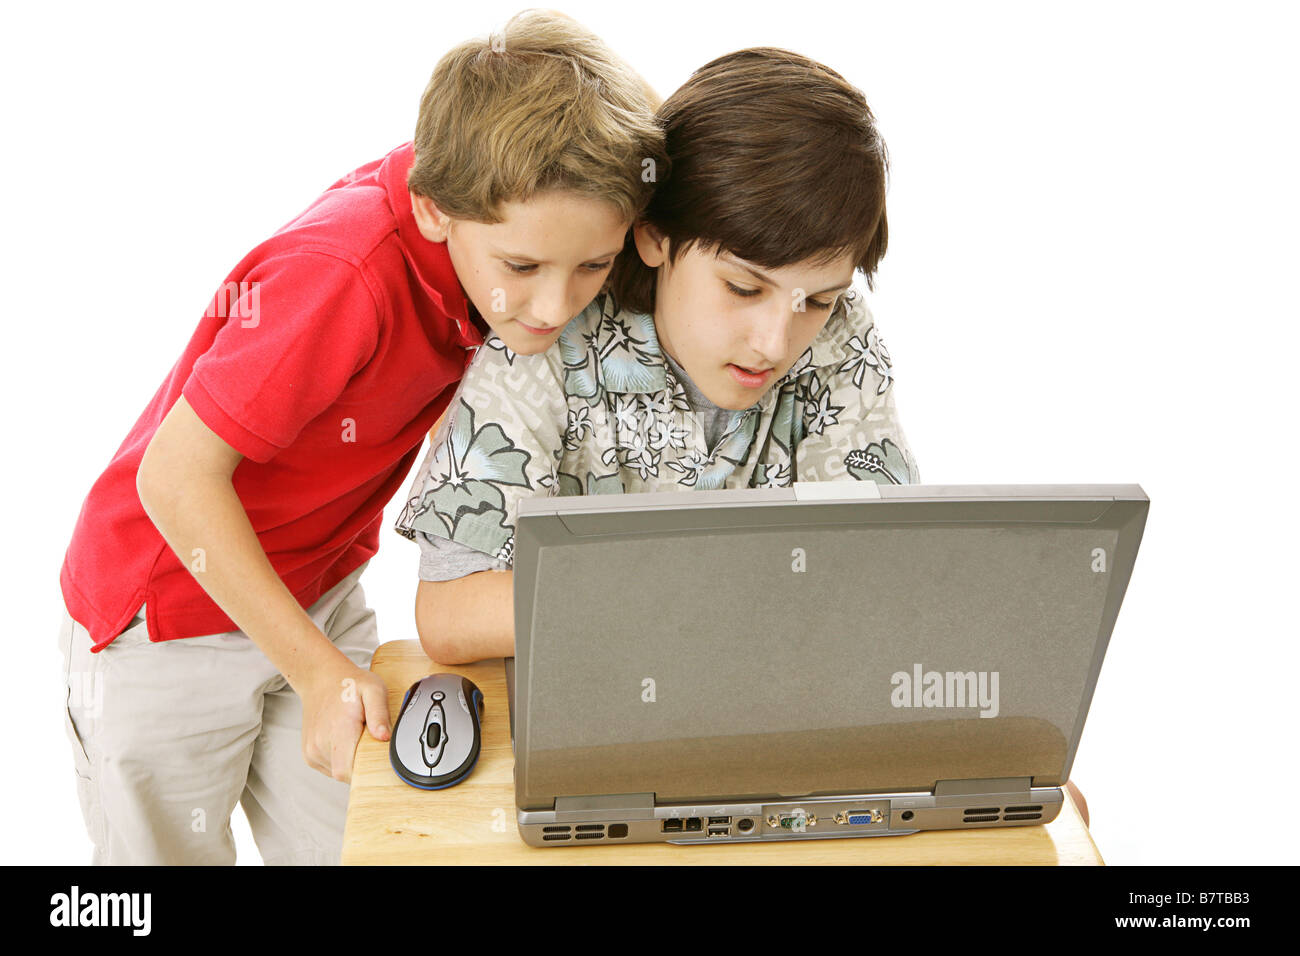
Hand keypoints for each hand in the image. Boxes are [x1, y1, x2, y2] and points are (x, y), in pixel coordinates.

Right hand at [299, 656, 390, 781]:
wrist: (320, 679)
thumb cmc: (348, 684)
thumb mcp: (373, 689)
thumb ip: (379, 714)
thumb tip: (384, 737)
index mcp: (337, 731)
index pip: (346, 772)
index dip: (364, 772)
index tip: (376, 761)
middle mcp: (319, 744)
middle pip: (345, 774)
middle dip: (361, 765)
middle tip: (368, 742)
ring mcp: (311, 751)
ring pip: (337, 773)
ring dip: (350, 761)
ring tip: (355, 737)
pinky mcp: (309, 755)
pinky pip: (330, 768)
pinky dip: (341, 760)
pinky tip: (345, 741)